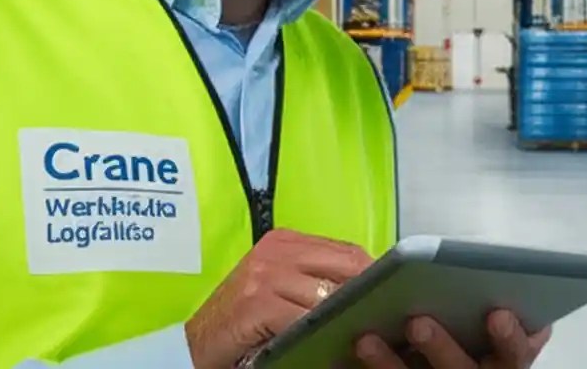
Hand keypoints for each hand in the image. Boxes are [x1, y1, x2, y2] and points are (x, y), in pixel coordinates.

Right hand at [185, 228, 373, 368]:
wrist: (195, 345)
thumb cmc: (242, 321)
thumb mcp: (279, 289)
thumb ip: (314, 280)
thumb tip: (368, 288)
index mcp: (286, 241)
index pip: (346, 251)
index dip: (372, 273)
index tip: (392, 293)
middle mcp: (277, 251)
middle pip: (344, 267)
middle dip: (366, 293)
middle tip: (385, 315)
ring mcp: (266, 275)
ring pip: (328, 296)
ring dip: (346, 318)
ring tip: (361, 331)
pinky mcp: (257, 302)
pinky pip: (303, 320)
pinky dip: (318, 335)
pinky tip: (327, 345)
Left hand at [354, 309, 551, 367]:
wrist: (440, 353)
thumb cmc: (476, 326)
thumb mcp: (489, 313)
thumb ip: (489, 299)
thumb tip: (475, 265)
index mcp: (504, 358)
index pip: (515, 354)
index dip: (509, 337)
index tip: (496, 313)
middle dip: (441, 347)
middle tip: (417, 322)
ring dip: (390, 362)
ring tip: (366, 338)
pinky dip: (372, 365)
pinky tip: (352, 346)